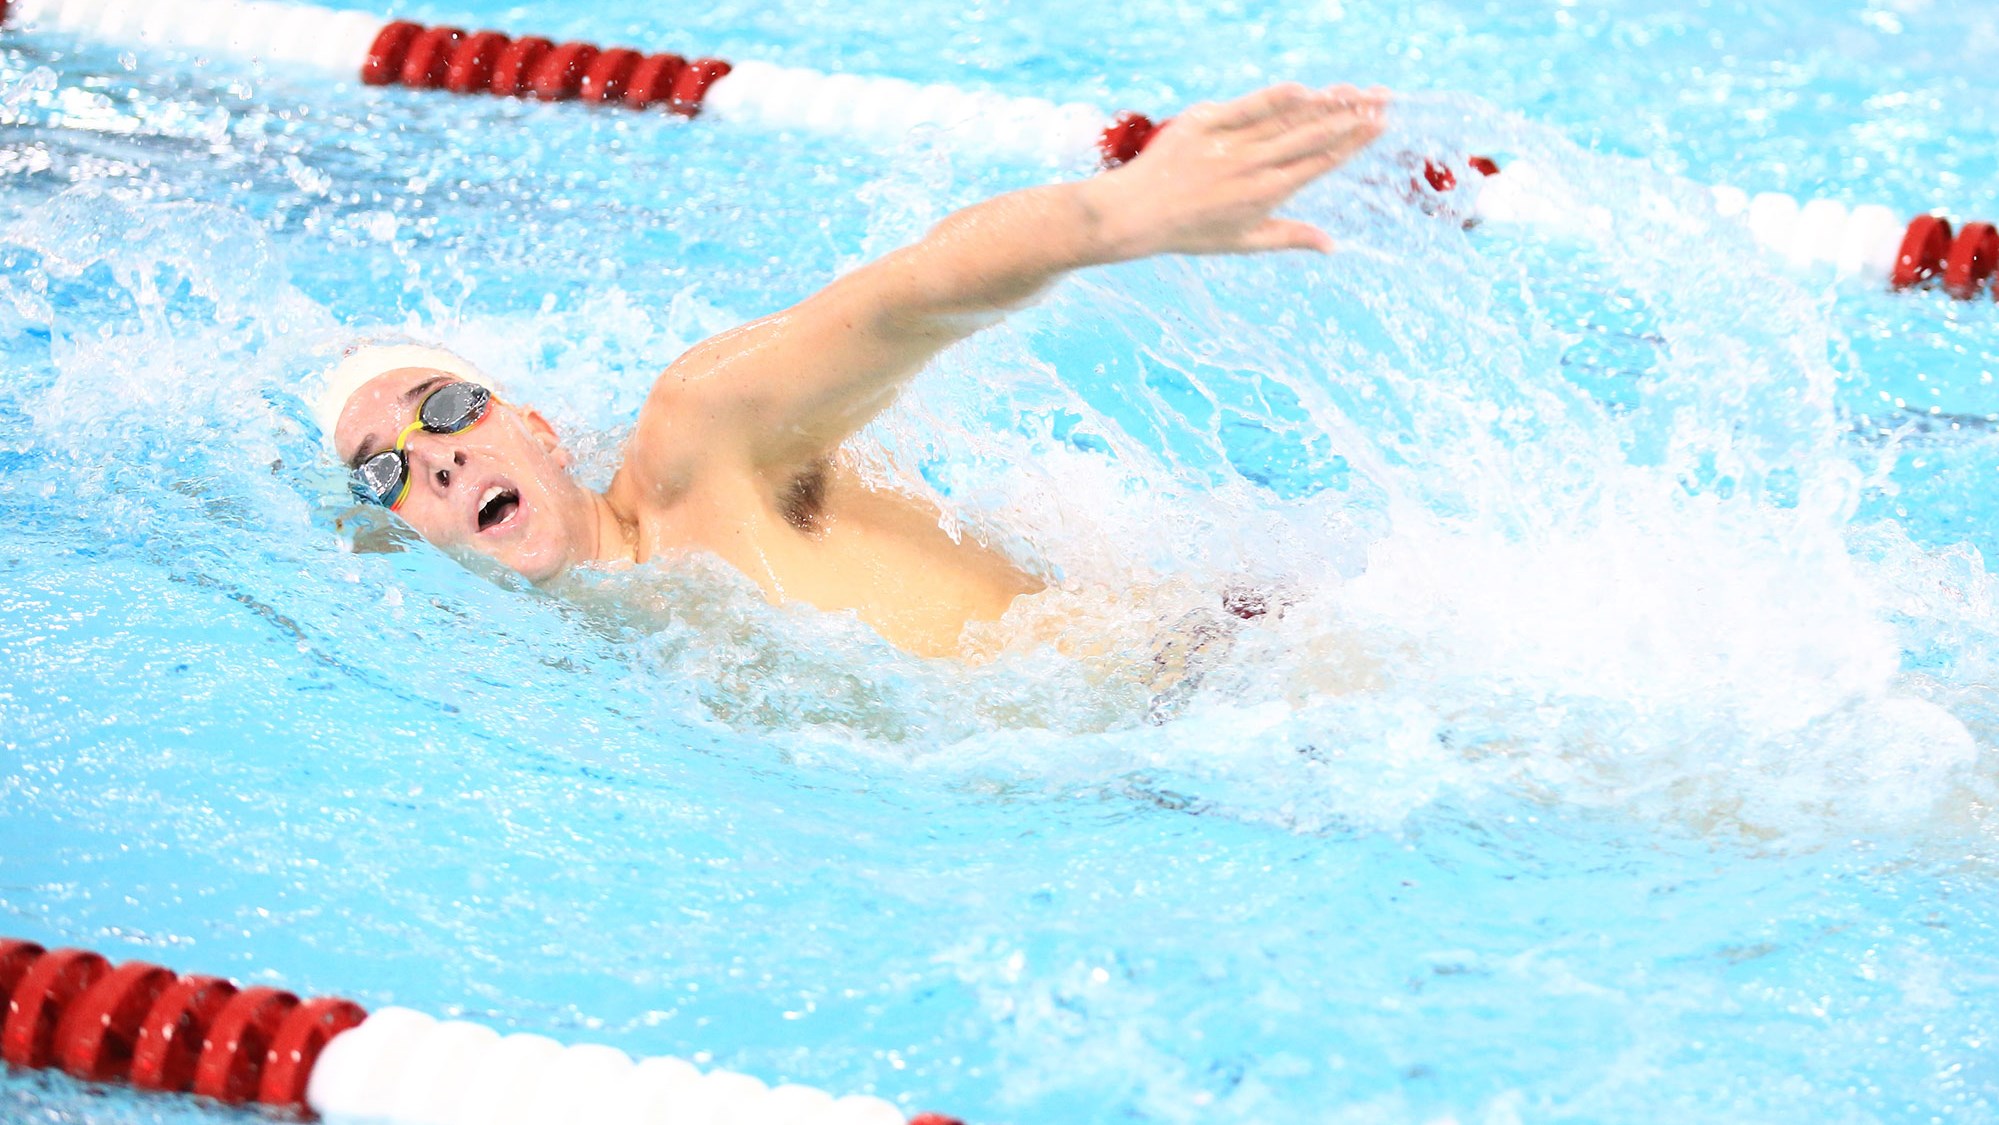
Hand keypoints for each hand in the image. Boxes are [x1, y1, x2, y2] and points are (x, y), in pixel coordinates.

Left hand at [1080, 82, 1387, 258]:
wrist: (1135, 214)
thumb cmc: (1190, 231)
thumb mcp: (1243, 241)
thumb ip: (1290, 236)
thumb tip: (1333, 246)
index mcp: (1266, 196)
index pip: (1319, 162)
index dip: (1352, 142)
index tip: (1380, 124)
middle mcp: (1252, 168)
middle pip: (1312, 136)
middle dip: (1351, 116)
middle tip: (1384, 98)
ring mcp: (1228, 145)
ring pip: (1285, 119)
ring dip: (1323, 103)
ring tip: (1354, 89)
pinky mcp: (1204, 124)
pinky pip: (1245, 107)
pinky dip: (1275, 98)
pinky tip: (1303, 88)